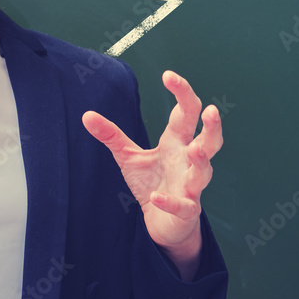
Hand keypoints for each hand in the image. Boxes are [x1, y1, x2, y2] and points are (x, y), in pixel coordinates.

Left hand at [82, 70, 220, 279]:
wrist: (161, 223)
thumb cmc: (152, 183)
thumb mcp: (128, 156)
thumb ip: (111, 135)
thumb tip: (86, 115)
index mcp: (177, 143)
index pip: (185, 113)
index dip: (181, 93)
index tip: (168, 75)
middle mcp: (188, 161)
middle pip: (208, 140)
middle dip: (212, 126)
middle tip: (211, 110)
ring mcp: (191, 186)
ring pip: (204, 172)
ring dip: (201, 161)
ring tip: (196, 150)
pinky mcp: (186, 209)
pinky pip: (183, 205)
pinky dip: (170, 201)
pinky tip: (157, 196)